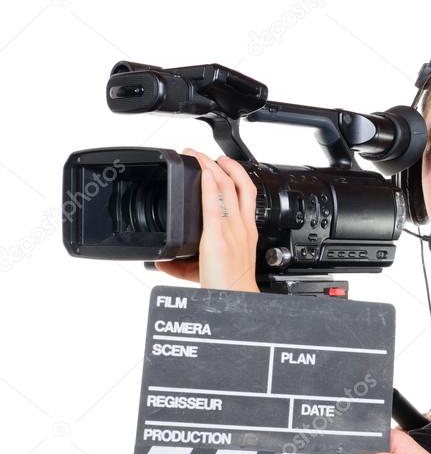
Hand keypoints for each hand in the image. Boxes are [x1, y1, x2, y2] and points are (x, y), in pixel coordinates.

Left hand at [155, 148, 258, 291]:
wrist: (235, 299)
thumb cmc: (228, 286)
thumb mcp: (208, 269)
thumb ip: (185, 263)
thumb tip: (161, 262)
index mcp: (245, 231)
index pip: (246, 193)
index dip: (236, 173)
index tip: (221, 164)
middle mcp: (241, 227)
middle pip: (237, 185)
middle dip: (220, 164)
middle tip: (204, 154)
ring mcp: (231, 230)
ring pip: (227, 188)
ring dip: (212, 167)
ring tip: (199, 155)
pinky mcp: (217, 237)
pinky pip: (214, 205)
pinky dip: (209, 185)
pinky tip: (203, 172)